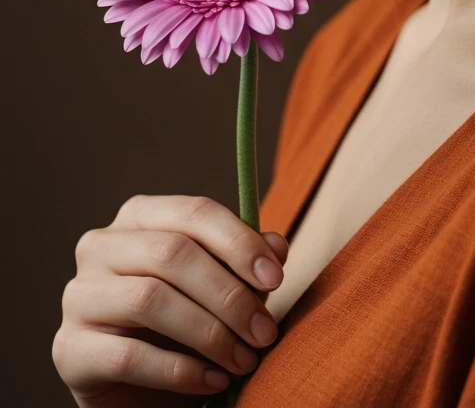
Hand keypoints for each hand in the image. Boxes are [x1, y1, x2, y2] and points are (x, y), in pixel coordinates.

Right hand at [52, 193, 288, 406]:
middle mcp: (100, 246)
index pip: (193, 212)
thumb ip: (245, 263)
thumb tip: (277, 246)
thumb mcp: (221, 289)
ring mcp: (78, 296)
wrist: (138, 393)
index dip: (238, 242)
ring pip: (150, 300)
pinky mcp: (69, 349)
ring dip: (210, 333)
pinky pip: (129, 355)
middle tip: (265, 332)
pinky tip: (213, 381)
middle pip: (172, 254)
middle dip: (229, 295)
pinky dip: (180, 371)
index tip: (276, 277)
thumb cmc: (184, 327)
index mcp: (139, 217)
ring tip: (245, 360)